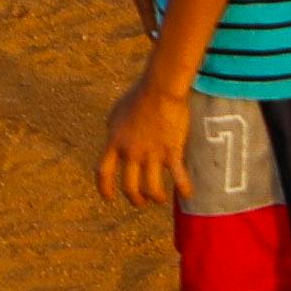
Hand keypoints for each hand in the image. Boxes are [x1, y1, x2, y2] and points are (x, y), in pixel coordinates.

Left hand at [96, 70, 195, 206]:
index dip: (104, 188)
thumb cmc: (138, 95)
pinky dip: (184, 190)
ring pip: (151, 189)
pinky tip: (187, 194)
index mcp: (114, 142)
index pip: (103, 171)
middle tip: (140, 201)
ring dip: (156, 197)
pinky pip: (179, 178)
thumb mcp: (116, 112)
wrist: (159, 89)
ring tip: (159, 198)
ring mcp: (151, 154)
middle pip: (129, 186)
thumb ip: (114, 130)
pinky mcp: (172, 152)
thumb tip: (114, 139)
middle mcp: (131, 152)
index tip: (108, 198)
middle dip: (135, 198)